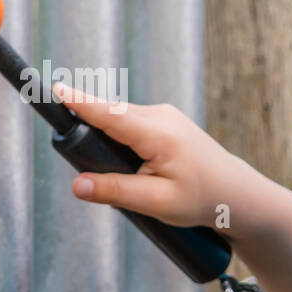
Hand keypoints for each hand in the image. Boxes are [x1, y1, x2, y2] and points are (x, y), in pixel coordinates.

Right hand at [52, 81, 246, 232]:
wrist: (235, 193)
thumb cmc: (201, 199)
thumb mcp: (156, 203)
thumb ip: (115, 191)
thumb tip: (77, 185)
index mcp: (159, 134)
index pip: (111, 114)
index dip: (81, 102)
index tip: (56, 89)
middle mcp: (160, 115)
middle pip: (109, 117)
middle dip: (92, 138)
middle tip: (99, 175)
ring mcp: (163, 114)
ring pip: (118, 121)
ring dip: (110, 143)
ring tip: (135, 179)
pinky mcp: (162, 119)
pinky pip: (129, 124)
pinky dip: (122, 142)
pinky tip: (137, 169)